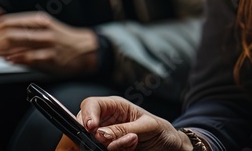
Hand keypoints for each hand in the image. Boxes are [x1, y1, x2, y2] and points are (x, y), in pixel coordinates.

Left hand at [0, 10, 99, 76]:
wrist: (86, 49)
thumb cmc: (62, 40)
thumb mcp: (45, 28)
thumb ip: (26, 30)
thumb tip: (0, 36)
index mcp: (39, 20)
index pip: (10, 20)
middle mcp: (43, 29)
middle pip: (10, 31)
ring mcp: (47, 43)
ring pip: (17, 43)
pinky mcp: (51, 57)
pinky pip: (29, 57)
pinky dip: (16, 58)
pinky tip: (7, 60)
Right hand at [53, 96, 190, 150]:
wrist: (169, 147)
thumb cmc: (161, 131)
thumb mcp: (147, 127)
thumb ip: (124, 129)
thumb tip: (100, 133)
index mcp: (114, 107)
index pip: (90, 105)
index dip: (87, 115)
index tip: (91, 128)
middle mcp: (105, 122)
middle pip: (82, 126)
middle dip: (92, 136)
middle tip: (107, 144)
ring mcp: (105, 138)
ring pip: (89, 143)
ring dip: (108, 147)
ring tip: (132, 145)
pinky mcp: (107, 149)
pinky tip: (130, 149)